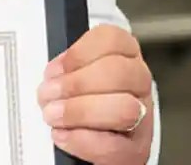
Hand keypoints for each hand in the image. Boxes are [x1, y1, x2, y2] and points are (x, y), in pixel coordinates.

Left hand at [37, 24, 153, 163]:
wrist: (94, 142)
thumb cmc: (81, 101)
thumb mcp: (74, 74)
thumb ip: (65, 68)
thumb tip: (52, 76)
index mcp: (123, 56)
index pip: (112, 39)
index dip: (79, 53)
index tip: (56, 70)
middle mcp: (138, 84)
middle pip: (118, 72)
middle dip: (75, 84)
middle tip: (49, 94)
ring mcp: (142, 117)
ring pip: (124, 109)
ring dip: (80, 112)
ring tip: (54, 116)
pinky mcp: (135, 150)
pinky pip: (113, 146)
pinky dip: (82, 140)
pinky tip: (63, 134)